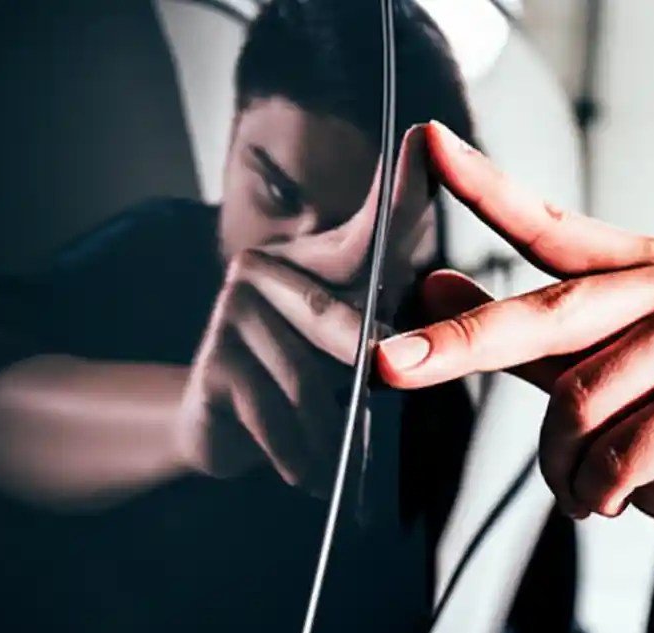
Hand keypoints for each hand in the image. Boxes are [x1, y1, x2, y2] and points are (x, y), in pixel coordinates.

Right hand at [174, 126, 435, 498]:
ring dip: (333, 434)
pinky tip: (308, 475)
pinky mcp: (212, 365)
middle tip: (377, 399)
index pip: (366, 230)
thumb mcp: (345, 348)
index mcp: (311, 259)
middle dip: (367, 370)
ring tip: (338, 460)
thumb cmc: (301, 382)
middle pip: (342, 323)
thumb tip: (441, 319)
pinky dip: (301, 459)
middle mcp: (265, 268)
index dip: (398, 188)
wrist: (216, 429)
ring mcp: (231, 312)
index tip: (423, 135)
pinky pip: (279, 421)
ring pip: (312, 383)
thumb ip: (381, 322)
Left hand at [376, 121, 653, 589]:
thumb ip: (526, 341)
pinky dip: (597, 493)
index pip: (554, 226)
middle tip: (391, 365)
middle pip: (547, 315)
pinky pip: (614, 453)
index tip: (428, 144)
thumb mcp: (600, 385)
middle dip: (460, 348)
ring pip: (575, 404)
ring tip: (588, 487)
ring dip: (563, 468)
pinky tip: (619, 500)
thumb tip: (436, 288)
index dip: (488, 186)